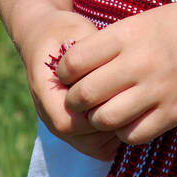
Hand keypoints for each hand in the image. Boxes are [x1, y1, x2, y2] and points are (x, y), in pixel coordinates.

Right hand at [19, 7, 122, 160]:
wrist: (44, 37)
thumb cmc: (63, 31)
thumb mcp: (76, 30)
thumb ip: (90, 49)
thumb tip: (113, 67)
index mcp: (45, 91)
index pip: (67, 121)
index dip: (94, 115)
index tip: (118, 96)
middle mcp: (48, 112)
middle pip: (80, 139)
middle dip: (109, 127)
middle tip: (133, 105)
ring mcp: (59, 121)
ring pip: (89, 146)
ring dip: (112, 134)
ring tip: (133, 110)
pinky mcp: (72, 125)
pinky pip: (94, 144)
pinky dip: (111, 137)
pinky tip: (127, 115)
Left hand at [53, 0, 176, 148]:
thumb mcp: (143, 21)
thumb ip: (112, 41)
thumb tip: (75, 63)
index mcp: (128, 35)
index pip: (75, 61)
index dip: (64, 72)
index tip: (68, 75)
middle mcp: (139, 64)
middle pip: (85, 95)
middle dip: (75, 101)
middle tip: (80, 99)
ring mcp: (157, 91)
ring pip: (105, 119)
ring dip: (98, 119)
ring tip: (104, 111)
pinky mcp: (173, 113)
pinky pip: (133, 135)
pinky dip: (124, 132)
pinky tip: (129, 120)